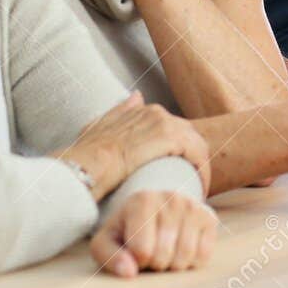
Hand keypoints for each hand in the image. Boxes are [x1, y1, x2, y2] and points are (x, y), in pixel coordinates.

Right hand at [55, 93, 211, 198]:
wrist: (86, 165)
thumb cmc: (87, 155)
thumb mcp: (99, 127)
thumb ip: (118, 112)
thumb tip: (137, 97)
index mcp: (146, 110)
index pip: (176, 129)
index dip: (181, 151)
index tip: (180, 170)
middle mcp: (158, 113)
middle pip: (190, 136)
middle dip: (193, 159)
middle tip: (190, 182)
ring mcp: (165, 123)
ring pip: (197, 145)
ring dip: (199, 167)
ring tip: (195, 190)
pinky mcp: (171, 138)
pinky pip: (198, 154)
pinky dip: (202, 171)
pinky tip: (200, 189)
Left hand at [91, 190, 216, 274]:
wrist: (155, 209)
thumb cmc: (128, 230)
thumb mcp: (108, 240)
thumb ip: (110, 257)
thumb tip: (129, 272)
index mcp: (142, 200)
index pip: (142, 251)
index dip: (136, 261)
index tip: (134, 251)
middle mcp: (171, 198)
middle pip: (164, 255)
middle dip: (154, 264)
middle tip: (151, 253)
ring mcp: (193, 207)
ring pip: (185, 257)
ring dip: (173, 265)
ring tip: (166, 252)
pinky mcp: (209, 218)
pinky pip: (203, 256)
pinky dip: (191, 262)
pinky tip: (181, 250)